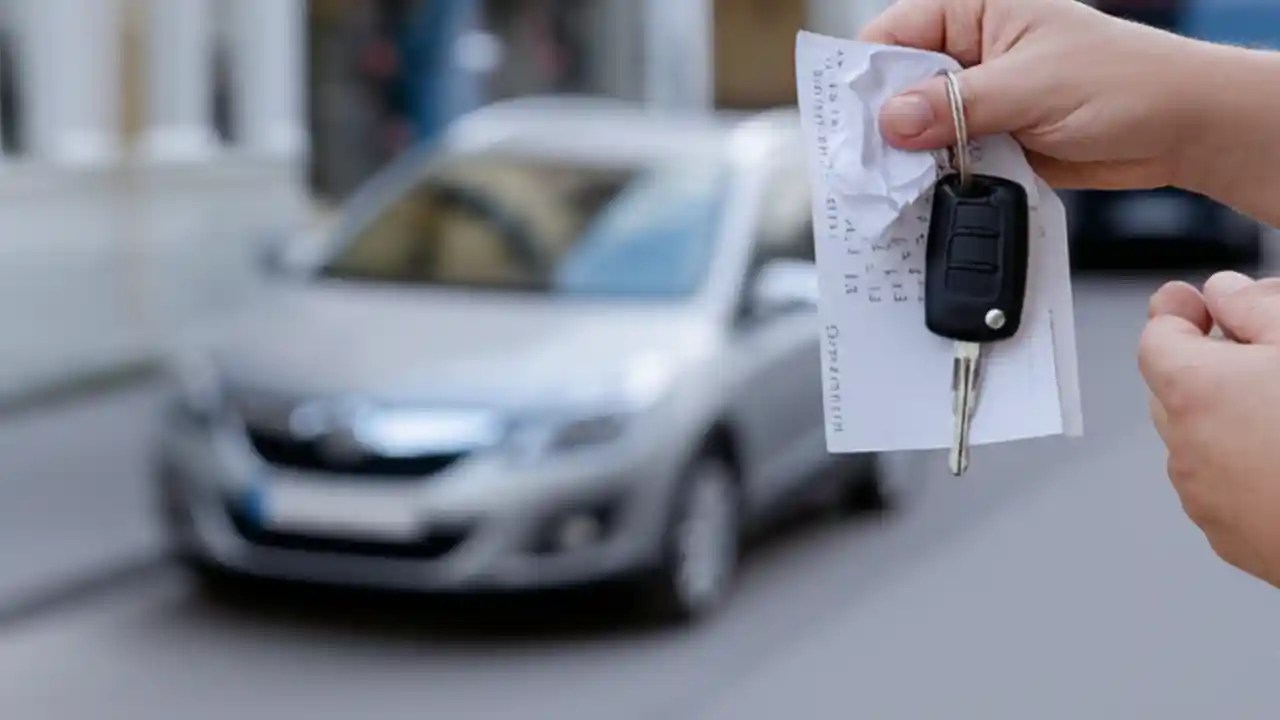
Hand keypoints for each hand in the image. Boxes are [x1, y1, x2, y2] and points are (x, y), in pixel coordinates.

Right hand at [859, 0, 1217, 190]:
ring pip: (917, 126)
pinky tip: (922, 194)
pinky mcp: (990, 138)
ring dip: (909, 156)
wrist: (1180, 129)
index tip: (852, 121)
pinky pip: (944, 157)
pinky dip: (933, 178)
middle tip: (867, 161)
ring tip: (892, 185)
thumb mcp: (1031, 86)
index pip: (895, 34)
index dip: (868, 77)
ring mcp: (979, 96)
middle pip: (898, 84)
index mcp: (976, 10)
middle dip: (884, 123)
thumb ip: (957, 104)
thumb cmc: (1128, 82)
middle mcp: (971, 49)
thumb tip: (893, 121)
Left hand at [1139, 272, 1279, 586]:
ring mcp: (1204, 499)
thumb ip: (1255, 306)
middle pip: (1171, 391)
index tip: (1196, 302)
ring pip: (1196, 443)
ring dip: (1225, 420)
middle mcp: (1183, 448)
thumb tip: (1223, 293)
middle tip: (1255, 354)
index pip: (1156, 339)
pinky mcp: (1230, 539)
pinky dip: (1242, 468)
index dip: (1178, 314)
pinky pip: (1220, 488)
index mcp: (1193, 391)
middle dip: (1203, 367)